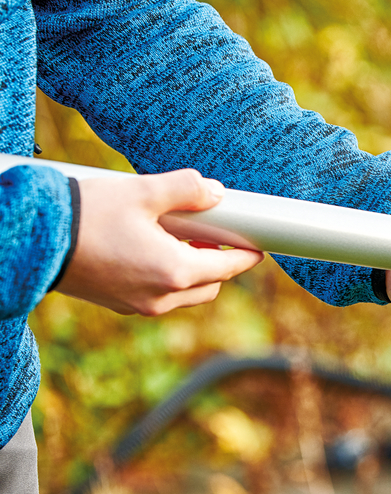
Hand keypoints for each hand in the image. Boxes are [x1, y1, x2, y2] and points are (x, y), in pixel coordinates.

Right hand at [55, 170, 263, 314]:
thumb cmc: (86, 214)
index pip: (228, 268)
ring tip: (182, 238)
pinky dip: (167, 277)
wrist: (30, 239)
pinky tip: (154, 248)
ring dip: (192, 272)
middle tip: (214, 235)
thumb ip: (186, 189)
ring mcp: (137, 304)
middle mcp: (160, 297)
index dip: (246, 256)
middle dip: (218, 264)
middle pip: (209, 286)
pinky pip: (157, 295)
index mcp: (174, 272)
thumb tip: (216, 192)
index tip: (258, 247)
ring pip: (184, 294)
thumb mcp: (142, 192)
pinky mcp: (117, 303)